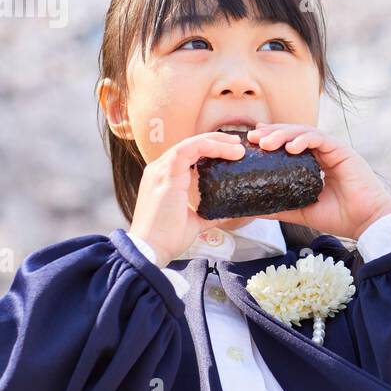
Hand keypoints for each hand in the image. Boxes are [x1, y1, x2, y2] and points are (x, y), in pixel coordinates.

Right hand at [128, 131, 248, 264]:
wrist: (151, 249)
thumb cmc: (168, 238)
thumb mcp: (194, 220)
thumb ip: (210, 211)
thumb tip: (230, 210)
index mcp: (165, 178)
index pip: (188, 154)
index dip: (210, 149)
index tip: (232, 151)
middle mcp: (160, 170)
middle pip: (190, 145)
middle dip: (216, 141)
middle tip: (238, 143)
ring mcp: (161, 170)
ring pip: (191, 144)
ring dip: (216, 142)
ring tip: (237, 146)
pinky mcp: (166, 175)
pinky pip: (188, 150)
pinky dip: (208, 147)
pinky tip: (226, 150)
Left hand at [244, 123, 390, 239]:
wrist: (366, 222)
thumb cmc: (340, 217)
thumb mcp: (302, 212)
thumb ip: (280, 207)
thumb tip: (252, 210)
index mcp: (316, 164)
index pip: (290, 145)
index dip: (271, 140)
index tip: (251, 142)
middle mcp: (324, 154)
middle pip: (294, 135)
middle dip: (272, 133)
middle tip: (252, 138)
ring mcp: (334, 150)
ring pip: (305, 133)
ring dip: (284, 134)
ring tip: (265, 142)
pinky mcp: (343, 151)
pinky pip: (320, 139)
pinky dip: (304, 140)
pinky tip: (290, 147)